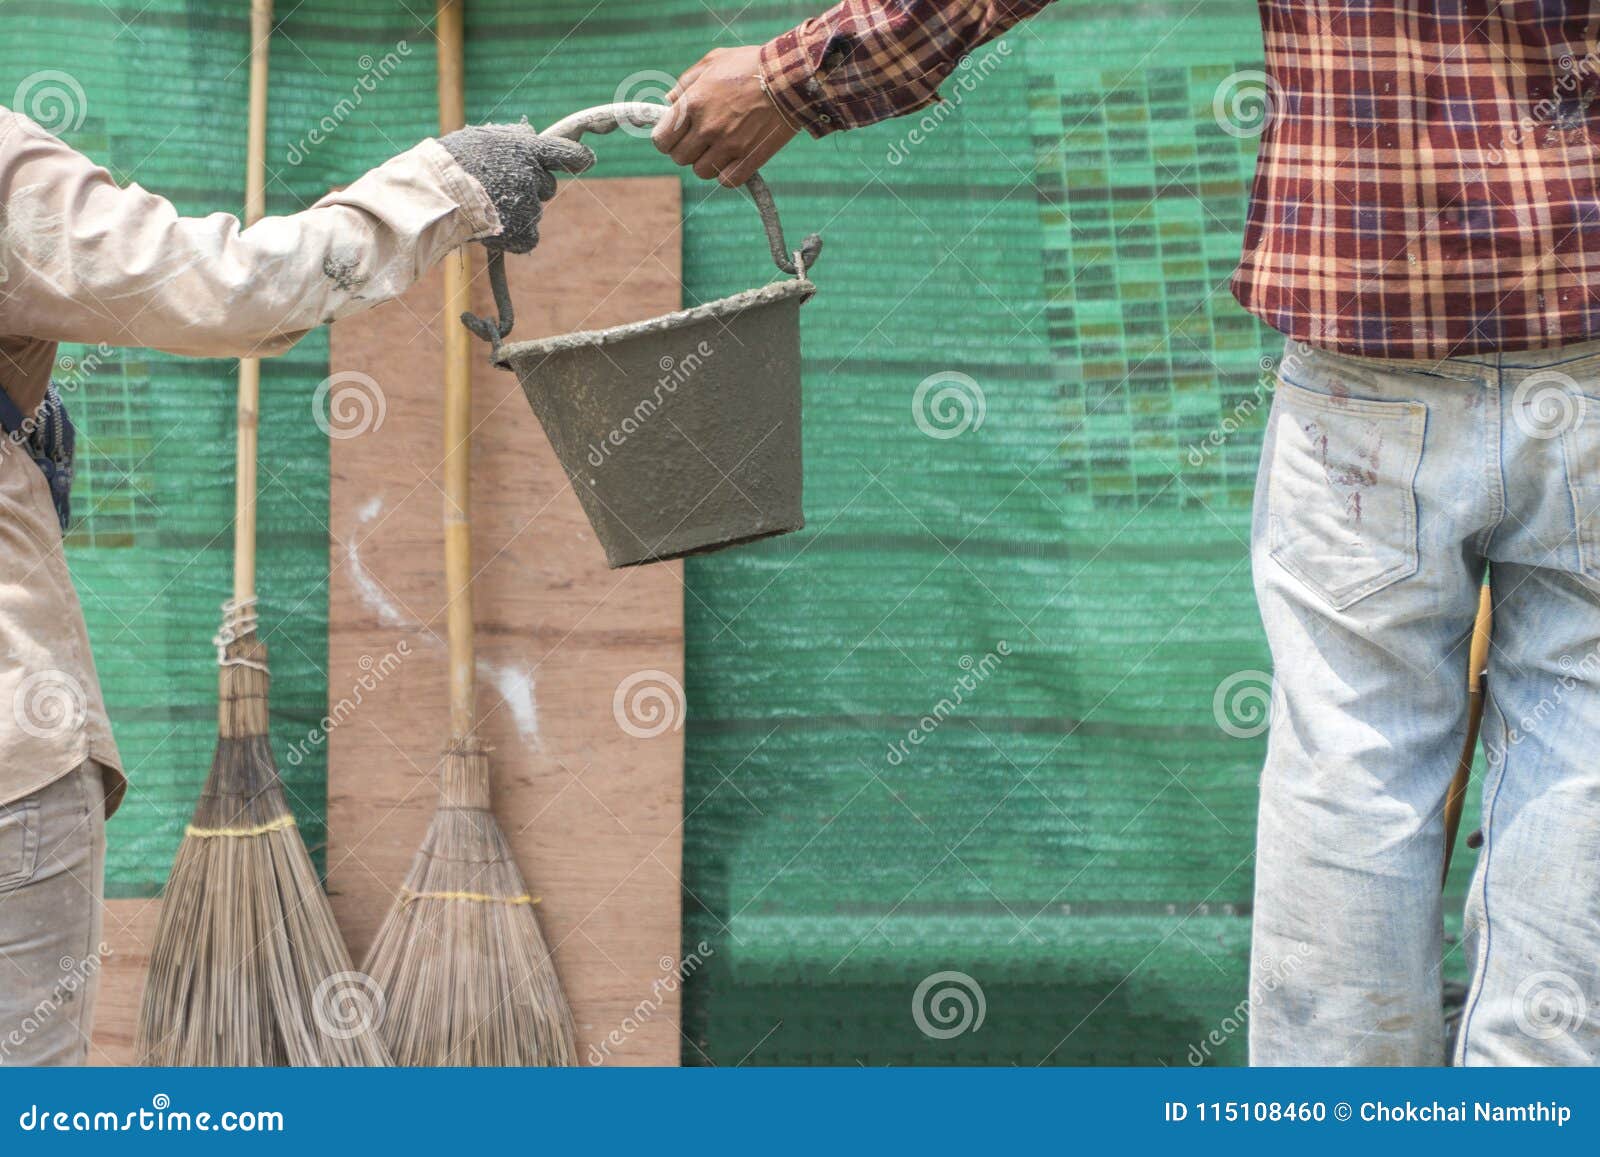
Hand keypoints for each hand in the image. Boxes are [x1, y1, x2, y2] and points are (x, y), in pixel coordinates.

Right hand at [438, 123, 595, 252]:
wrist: (435, 195)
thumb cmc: (453, 162)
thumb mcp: (484, 137)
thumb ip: (515, 137)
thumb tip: (535, 135)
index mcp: (527, 150)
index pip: (567, 154)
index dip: (580, 158)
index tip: (586, 160)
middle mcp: (532, 177)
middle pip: (548, 187)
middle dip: (532, 188)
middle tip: (502, 188)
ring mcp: (528, 207)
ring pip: (535, 212)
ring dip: (518, 211)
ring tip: (487, 206)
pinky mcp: (522, 233)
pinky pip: (530, 238)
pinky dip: (516, 237)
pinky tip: (495, 228)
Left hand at [652, 46, 798, 186]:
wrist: (790, 76)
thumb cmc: (750, 64)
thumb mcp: (713, 61)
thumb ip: (686, 82)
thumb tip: (668, 101)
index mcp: (694, 103)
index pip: (661, 139)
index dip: (666, 140)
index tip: (675, 136)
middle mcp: (707, 127)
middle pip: (680, 159)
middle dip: (687, 151)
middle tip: (700, 141)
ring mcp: (729, 145)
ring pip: (702, 171)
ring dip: (707, 163)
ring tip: (719, 149)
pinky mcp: (750, 158)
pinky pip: (726, 181)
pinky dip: (727, 174)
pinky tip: (734, 161)